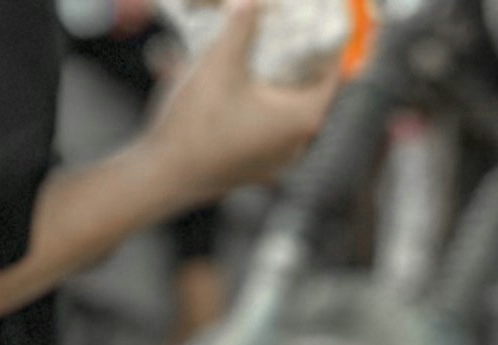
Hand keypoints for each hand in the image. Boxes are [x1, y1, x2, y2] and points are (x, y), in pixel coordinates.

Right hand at [143, 4, 344, 214]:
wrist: (165, 175)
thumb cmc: (198, 121)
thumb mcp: (220, 61)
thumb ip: (243, 24)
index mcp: (303, 118)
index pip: (331, 72)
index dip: (325, 41)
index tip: (317, 17)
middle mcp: (298, 143)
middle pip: (310, 89)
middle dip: (300, 56)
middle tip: (290, 25)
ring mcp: (279, 159)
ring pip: (288, 108)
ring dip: (279, 78)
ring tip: (266, 47)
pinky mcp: (258, 166)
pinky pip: (271, 125)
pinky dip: (264, 100)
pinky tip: (244, 80)